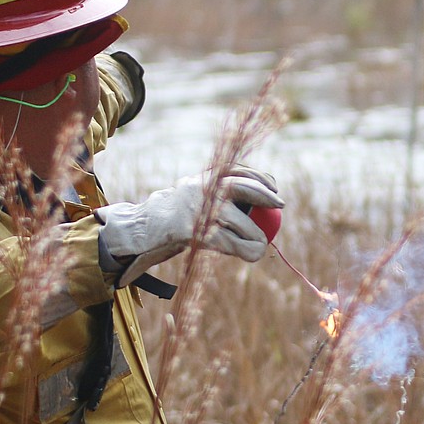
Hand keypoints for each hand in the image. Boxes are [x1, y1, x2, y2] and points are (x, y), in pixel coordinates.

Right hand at [95, 165, 282, 285]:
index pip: (237, 169)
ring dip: (255, 234)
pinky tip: (251, 254)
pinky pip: (224, 241)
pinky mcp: (191, 230)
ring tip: (262, 244)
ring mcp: (196, 208)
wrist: (143, 229)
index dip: (259, 177)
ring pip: (236, 219)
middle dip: (264, 194)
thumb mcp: (197, 197)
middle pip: (240, 186)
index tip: (274, 188)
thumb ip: (220, 195)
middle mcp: (201, 188)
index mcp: (203, 177)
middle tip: (280, 205)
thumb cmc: (176, 216)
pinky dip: (242, 249)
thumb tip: (258, 199)